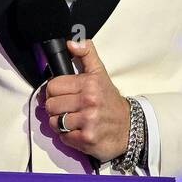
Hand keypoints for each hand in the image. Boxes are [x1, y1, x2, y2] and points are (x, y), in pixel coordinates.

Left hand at [42, 38, 130, 161]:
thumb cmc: (110, 101)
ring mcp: (88, 121)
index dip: (55, 91)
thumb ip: (86, 55)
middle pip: (51, 105)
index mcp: (89, 84)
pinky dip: (68, 136)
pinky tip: (78, 131)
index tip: (63, 95)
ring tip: (73, 120)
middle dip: (56, 108)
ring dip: (61, 123)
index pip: (52, 86)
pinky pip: (63, 137)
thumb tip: (71, 42)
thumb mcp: (100, 74)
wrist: (130, 126)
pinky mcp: (87, 139)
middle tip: (68, 109)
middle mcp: (89, 102)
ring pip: (54, 122)